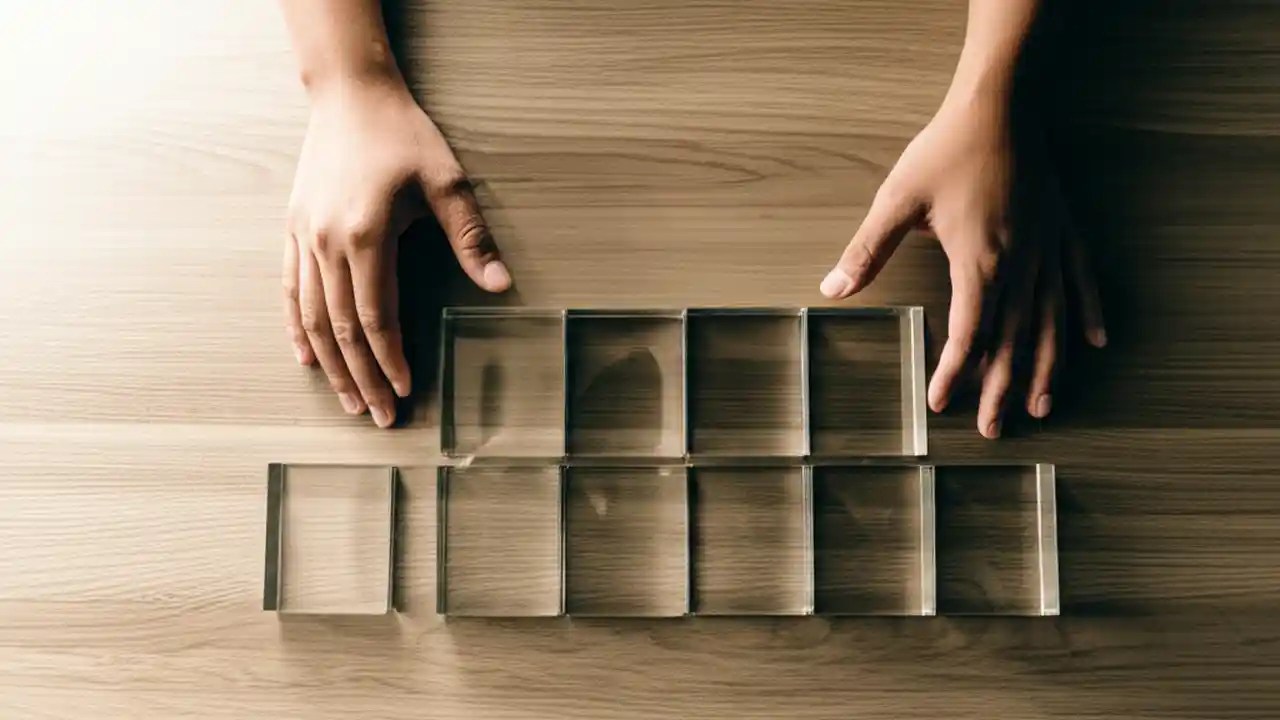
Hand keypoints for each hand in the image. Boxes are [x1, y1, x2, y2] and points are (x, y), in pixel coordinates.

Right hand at [284, 79, 510, 426]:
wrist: (349, 94)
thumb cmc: (401, 135)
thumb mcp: (447, 181)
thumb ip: (471, 238)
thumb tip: (501, 285)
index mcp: (366, 236)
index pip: (377, 317)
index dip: (390, 360)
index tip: (405, 390)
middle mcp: (327, 244)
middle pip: (342, 329)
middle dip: (362, 377)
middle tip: (379, 415)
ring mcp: (304, 238)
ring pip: (312, 317)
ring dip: (331, 364)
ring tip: (347, 400)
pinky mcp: (293, 230)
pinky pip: (290, 291)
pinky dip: (298, 329)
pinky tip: (308, 357)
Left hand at [819, 93, 1104, 438]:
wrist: (1002, 104)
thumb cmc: (947, 150)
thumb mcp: (897, 199)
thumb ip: (866, 250)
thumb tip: (831, 288)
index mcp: (980, 262)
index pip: (968, 333)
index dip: (954, 372)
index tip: (941, 403)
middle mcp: (1022, 265)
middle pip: (1014, 341)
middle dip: (1002, 389)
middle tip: (993, 430)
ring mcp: (1049, 249)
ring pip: (1053, 322)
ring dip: (1047, 367)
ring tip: (1045, 406)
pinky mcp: (1065, 230)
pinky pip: (1083, 281)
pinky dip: (1090, 313)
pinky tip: (1096, 343)